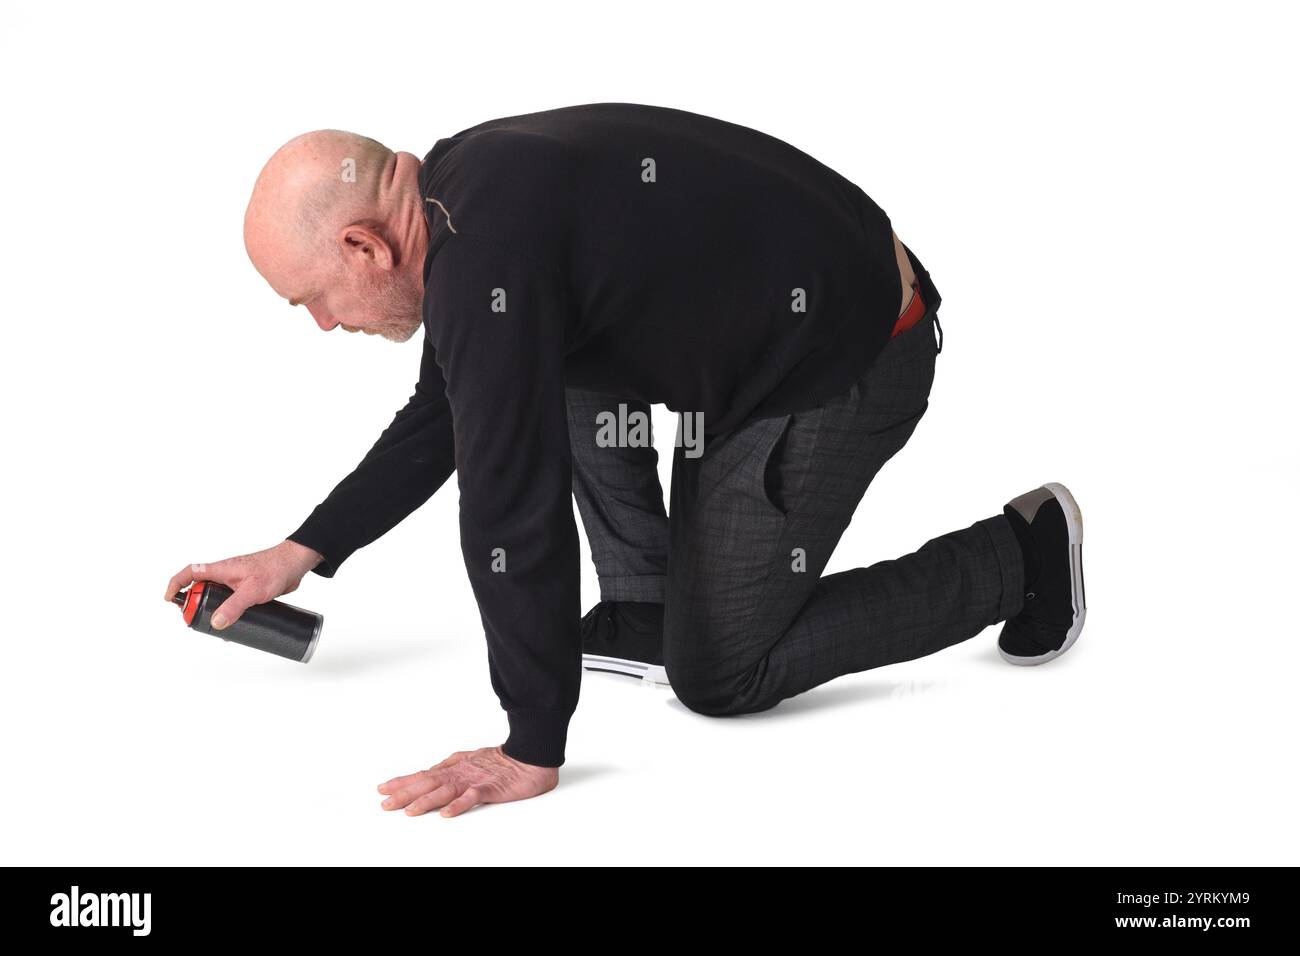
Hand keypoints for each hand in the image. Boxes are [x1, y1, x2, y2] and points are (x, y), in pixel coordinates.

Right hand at [164, 540, 323, 628]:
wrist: (295, 564)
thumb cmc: (274, 569)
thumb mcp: (252, 591)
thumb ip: (234, 606)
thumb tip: (216, 623)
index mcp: (220, 569)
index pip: (190, 572)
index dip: (176, 584)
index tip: (169, 599)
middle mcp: (225, 575)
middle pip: (200, 588)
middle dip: (193, 604)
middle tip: (194, 621)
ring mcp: (236, 582)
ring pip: (216, 597)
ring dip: (212, 611)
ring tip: (215, 629)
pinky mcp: (247, 590)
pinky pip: (232, 602)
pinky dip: (228, 612)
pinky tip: (234, 626)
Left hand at [378, 746, 558, 816]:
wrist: (530, 756)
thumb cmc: (503, 760)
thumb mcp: (471, 759)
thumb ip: (452, 765)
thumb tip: (433, 770)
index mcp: (456, 767)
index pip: (424, 775)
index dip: (403, 782)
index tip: (383, 788)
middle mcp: (461, 773)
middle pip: (428, 783)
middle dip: (405, 793)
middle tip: (384, 803)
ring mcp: (475, 780)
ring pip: (445, 791)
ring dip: (426, 800)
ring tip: (409, 811)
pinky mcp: (490, 789)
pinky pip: (473, 797)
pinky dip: (459, 804)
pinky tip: (447, 814)